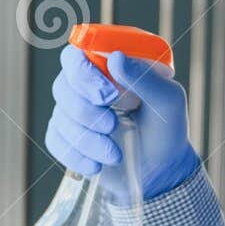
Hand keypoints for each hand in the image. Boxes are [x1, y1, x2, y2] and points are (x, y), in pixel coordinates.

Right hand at [46, 43, 199, 202]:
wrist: (160, 170)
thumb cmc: (166, 129)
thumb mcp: (168, 101)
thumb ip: (145, 77)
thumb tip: (115, 58)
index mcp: (108, 67)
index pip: (77, 55)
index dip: (83, 73)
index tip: (108, 95)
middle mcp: (85, 85)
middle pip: (63, 87)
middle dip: (87, 111)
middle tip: (114, 125)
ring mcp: (72, 112)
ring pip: (61, 118)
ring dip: (88, 139)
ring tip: (115, 153)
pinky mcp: (65, 138)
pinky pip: (56, 142)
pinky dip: (77, 156)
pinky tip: (98, 164)